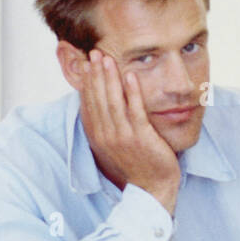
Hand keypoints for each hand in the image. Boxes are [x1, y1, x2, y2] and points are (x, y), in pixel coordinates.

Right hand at [79, 50, 180, 211]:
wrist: (152, 188)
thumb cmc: (138, 164)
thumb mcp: (115, 144)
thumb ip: (107, 125)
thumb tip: (101, 105)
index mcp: (98, 136)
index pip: (89, 103)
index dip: (88, 82)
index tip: (87, 63)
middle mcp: (106, 136)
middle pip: (98, 98)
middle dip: (96, 74)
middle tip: (94, 52)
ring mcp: (123, 136)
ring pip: (113, 101)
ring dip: (110, 78)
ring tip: (108, 58)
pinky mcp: (140, 137)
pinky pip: (135, 110)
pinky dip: (132, 92)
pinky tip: (130, 75)